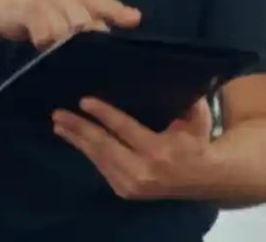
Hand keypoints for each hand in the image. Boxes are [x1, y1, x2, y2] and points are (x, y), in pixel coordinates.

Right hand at [0, 0, 140, 48]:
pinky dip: (46, 46)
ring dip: (65, 45)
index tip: (133, 22)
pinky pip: (43, 35)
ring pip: (64, 29)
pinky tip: (46, 52)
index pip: (101, 1)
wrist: (2, 9)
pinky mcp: (27, 11)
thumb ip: (100, 14)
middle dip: (89, 38)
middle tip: (91, 56)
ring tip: (66, 56)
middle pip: (83, 19)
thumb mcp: (70, 9)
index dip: (116, 12)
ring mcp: (44, 0)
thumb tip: (136, 18)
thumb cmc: (42, 13)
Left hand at [53, 97, 213, 200]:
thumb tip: (158, 73)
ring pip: (98, 158)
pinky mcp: (126, 191)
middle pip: (103, 146)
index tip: (83, 101)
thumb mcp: (196, 117)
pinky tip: (75, 138)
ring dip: (77, 140)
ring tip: (59, 124)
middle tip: (58, 113)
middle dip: (79, 128)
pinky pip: (101, 167)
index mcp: (160, 151)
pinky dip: (87, 151)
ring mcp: (132, 185)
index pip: (124, 129)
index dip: (103, 114)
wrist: (206, 179)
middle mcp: (143, 171)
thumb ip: (180, 99)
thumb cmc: (198, 140)